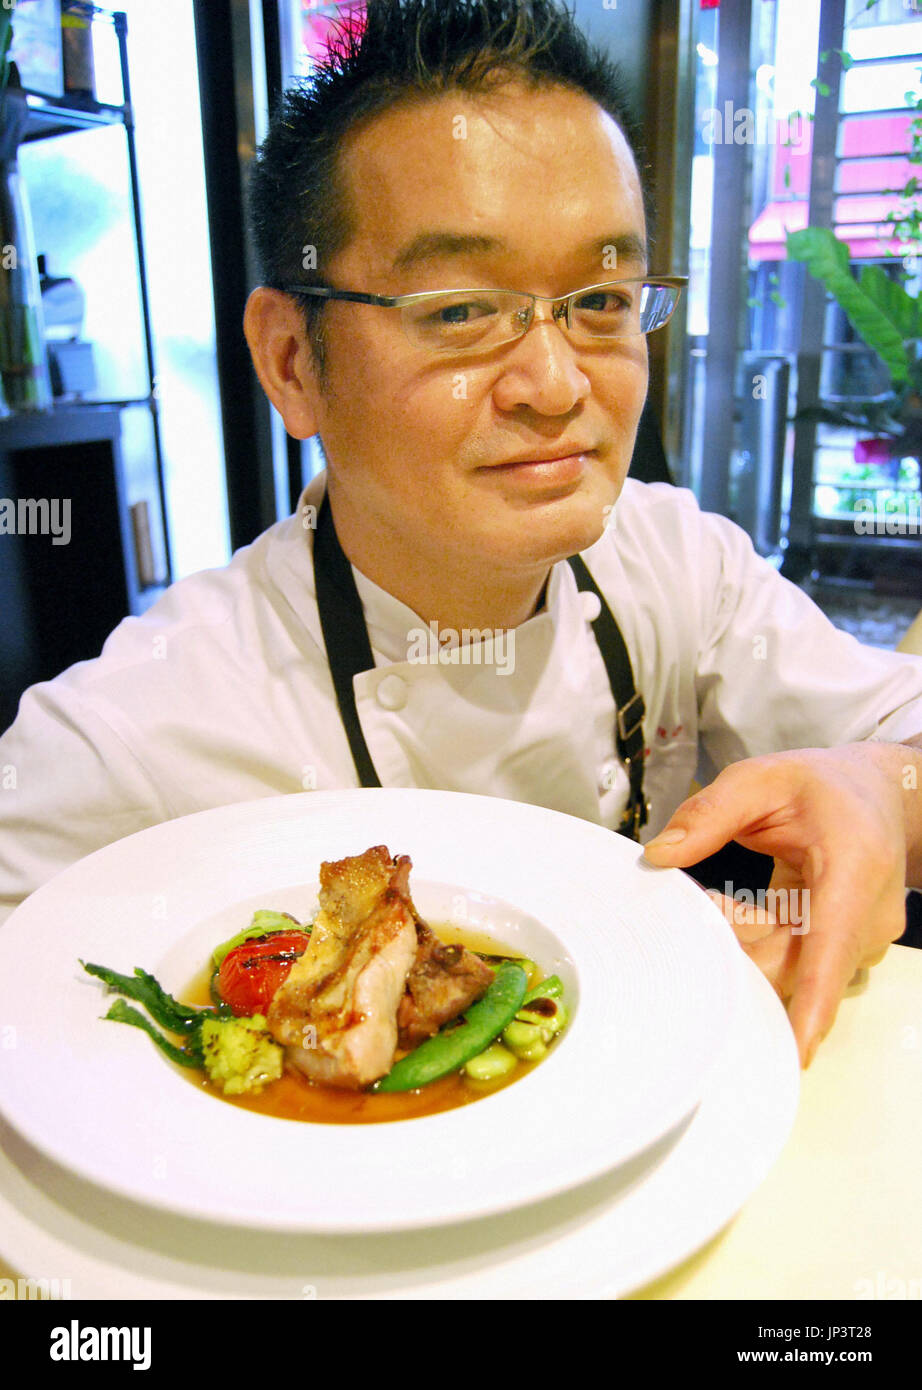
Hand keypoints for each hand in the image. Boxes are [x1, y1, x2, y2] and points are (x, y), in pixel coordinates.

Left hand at [642, 744, 909, 1066]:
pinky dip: (752, 939)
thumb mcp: (761, 779)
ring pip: (787, 968)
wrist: (879, 792)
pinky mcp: (844, 947)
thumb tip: (659, 854)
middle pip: (795, 966)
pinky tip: (730, 908)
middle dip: (734, 952)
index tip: (794, 1050)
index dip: (811, 1002)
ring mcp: (859, 936)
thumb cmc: (825, 785)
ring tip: (714, 900)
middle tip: (695, 914)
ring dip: (739, 942)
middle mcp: (866, 914)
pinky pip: (789, 961)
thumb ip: (709, 813)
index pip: (832, 946)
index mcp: (854, 867)